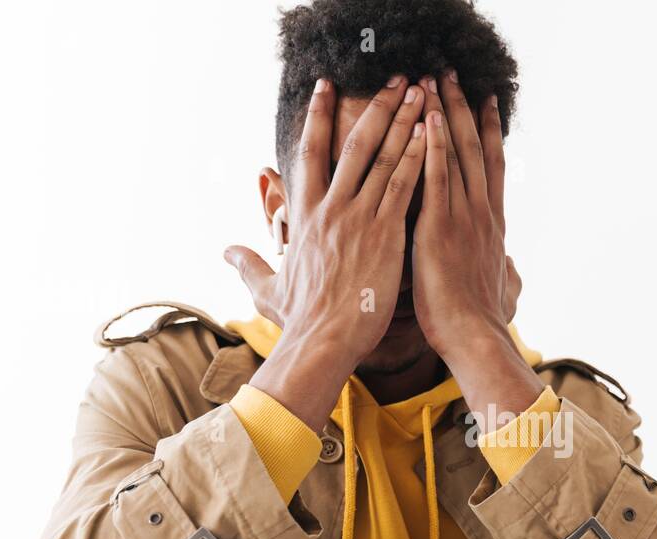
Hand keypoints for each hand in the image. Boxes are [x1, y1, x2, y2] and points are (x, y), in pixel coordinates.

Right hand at [224, 76, 426, 431]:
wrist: (322, 340)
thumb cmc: (298, 321)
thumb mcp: (265, 289)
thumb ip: (248, 264)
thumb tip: (226, 251)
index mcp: (305, 216)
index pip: (311, 154)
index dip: (319, 117)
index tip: (327, 88)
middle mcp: (331, 208)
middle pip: (352, 144)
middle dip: (375, 107)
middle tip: (394, 79)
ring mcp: (358, 218)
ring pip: (382, 157)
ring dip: (403, 122)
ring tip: (420, 94)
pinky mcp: (384, 233)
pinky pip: (402, 186)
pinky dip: (416, 156)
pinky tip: (429, 134)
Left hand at [413, 72, 541, 418]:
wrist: (474, 337)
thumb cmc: (483, 321)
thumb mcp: (502, 291)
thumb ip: (505, 271)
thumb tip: (512, 268)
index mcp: (493, 223)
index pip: (493, 165)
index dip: (489, 130)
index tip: (485, 100)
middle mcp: (481, 212)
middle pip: (474, 147)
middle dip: (462, 107)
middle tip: (451, 72)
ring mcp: (462, 217)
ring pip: (455, 153)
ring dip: (444, 113)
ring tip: (434, 80)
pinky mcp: (439, 228)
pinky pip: (436, 178)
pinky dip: (432, 146)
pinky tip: (425, 118)